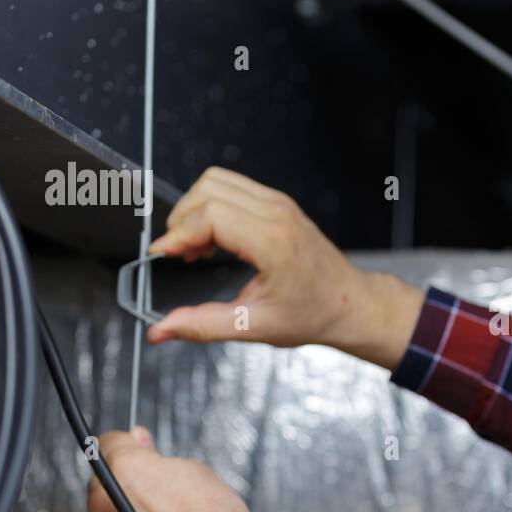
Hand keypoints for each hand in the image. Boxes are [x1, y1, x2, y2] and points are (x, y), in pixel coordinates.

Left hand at [86, 426, 252, 511]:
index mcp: (124, 469)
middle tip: (156, 497)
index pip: (108, 443)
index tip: (138, 454)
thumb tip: (140, 445)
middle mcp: (104, 500)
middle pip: (102, 484)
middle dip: (124, 486)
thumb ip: (157, 458)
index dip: (129, 447)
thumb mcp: (193, 470)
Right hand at [146, 166, 395, 352]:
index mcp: (274, 243)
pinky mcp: (278, 203)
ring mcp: (279, 204)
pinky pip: (232, 187)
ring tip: (197, 248)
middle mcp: (277, 214)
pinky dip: (211, 206)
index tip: (162, 255)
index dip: (177, 234)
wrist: (350, 303)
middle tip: (181, 255)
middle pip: (207, 190)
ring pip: (217, 182)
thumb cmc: (314, 314)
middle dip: (181, 220)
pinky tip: (214, 239)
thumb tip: (161, 330)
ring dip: (194, 210)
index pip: (210, 216)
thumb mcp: (256, 327)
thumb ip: (204, 326)